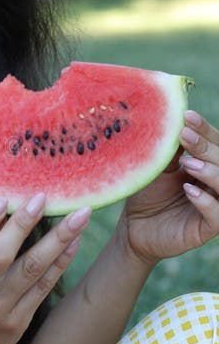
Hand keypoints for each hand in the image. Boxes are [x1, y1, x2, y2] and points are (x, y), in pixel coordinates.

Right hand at [0, 194, 90, 343]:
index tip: (1, 201)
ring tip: (79, 215)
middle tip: (42, 198)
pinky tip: (74, 241)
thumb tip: (2, 208)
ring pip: (30, 270)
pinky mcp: (18, 322)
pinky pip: (43, 287)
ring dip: (57, 240)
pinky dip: (60, 262)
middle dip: (23, 225)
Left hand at [122, 110, 218, 265]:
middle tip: (185, 136)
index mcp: (208, 164)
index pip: (216, 143)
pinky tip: (189, 191)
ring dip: (211, 172)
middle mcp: (216, 184)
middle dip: (207, 147)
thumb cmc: (148, 192)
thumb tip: (178, 118)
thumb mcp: (159, 166)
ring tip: (188, 163)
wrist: (133, 226)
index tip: (187, 115)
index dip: (205, 129)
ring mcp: (215, 205)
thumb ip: (172, 148)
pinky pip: (218, 215)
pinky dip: (206, 201)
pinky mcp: (207, 228)